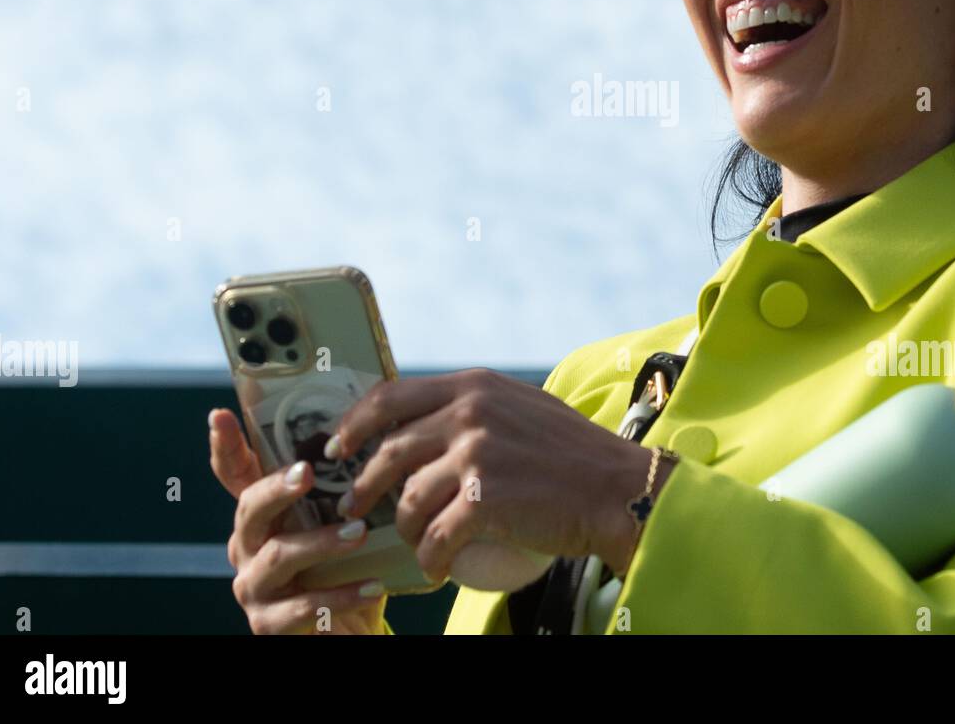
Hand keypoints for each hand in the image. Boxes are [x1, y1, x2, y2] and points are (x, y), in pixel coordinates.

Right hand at [208, 408, 389, 634]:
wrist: (348, 628)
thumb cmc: (345, 563)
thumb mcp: (340, 518)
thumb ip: (341, 484)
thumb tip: (374, 427)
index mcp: (262, 513)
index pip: (234, 474)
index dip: (224, 446)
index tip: (219, 414)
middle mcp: (247, 545)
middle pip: (249, 508)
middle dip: (276, 488)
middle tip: (307, 472)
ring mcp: (252, 586)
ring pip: (277, 556)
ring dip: (320, 541)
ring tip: (359, 531)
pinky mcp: (267, 624)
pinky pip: (302, 608)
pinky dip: (340, 595)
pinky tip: (374, 585)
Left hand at [324, 368, 670, 581]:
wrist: (616, 488)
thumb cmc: (571, 453)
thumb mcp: (518, 406)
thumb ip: (472, 408)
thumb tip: (419, 422)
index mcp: (474, 386)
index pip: (390, 396)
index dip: (353, 424)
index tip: (338, 447)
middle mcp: (470, 413)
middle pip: (388, 452)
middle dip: (364, 487)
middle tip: (359, 509)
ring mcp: (476, 455)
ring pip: (408, 500)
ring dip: (404, 530)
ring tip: (417, 542)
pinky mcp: (485, 500)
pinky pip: (435, 537)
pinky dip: (430, 560)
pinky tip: (437, 568)